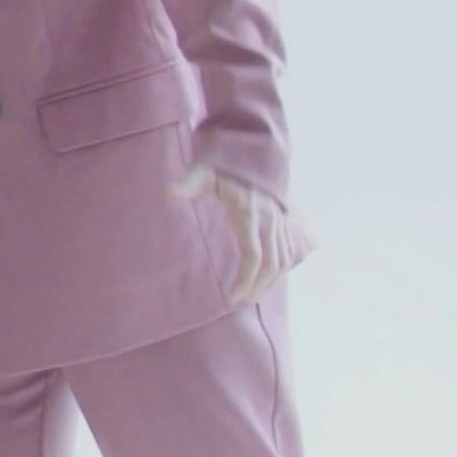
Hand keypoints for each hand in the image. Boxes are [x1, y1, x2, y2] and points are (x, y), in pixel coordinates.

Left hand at [178, 166, 305, 304]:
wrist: (252, 153)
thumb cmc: (223, 165)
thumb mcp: (203, 171)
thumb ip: (188, 184)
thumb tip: (169, 194)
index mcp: (250, 213)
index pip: (254, 254)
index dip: (245, 279)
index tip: (231, 297)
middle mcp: (270, 221)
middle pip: (271, 264)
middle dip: (257, 287)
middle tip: (239, 303)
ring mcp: (279, 223)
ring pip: (282, 262)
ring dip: (269, 283)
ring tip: (250, 298)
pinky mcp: (284, 224)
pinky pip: (287, 253)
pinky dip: (278, 272)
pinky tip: (264, 283)